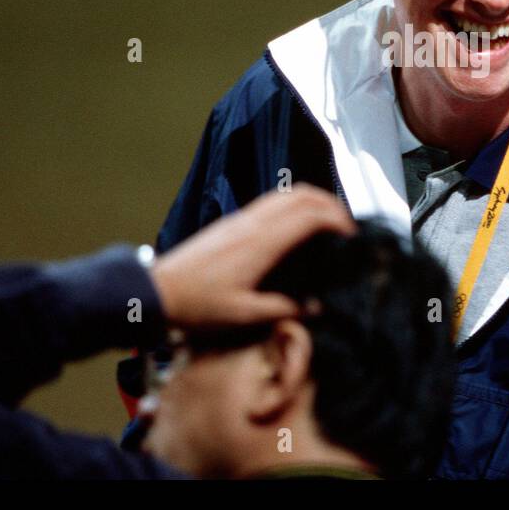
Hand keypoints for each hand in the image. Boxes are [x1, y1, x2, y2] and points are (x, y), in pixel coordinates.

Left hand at [150, 184, 354, 328]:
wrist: (156, 291)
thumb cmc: (196, 305)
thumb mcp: (244, 315)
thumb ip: (283, 309)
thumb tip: (315, 307)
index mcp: (261, 243)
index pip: (309, 216)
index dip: (337, 220)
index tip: (352, 236)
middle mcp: (253, 224)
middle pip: (301, 195)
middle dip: (330, 204)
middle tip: (346, 225)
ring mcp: (240, 219)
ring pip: (285, 194)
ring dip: (311, 201)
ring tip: (326, 222)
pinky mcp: (231, 223)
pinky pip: (269, 202)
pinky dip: (292, 205)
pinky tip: (294, 227)